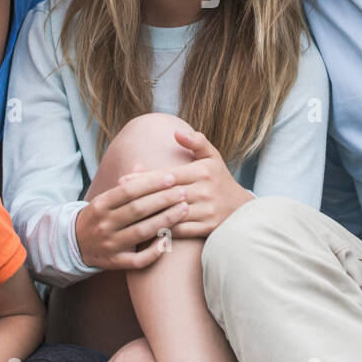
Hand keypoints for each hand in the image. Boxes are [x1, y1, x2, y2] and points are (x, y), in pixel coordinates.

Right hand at [74, 165, 189, 269]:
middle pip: (137, 210)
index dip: (151, 184)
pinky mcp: (115, 262)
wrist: (76, 244)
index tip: (171, 177)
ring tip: (184, 209)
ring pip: (141, 232)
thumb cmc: (99, 217)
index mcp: (100, 204)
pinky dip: (153, 252)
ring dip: (165, 220)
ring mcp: (110, 245)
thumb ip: (124, 185)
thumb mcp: (105, 199)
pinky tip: (168, 240)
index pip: (128, 190)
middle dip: (163, 200)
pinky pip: (137, 260)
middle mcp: (104, 224)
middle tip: (183, 192)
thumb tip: (142, 166)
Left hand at [115, 129, 252, 240]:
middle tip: (118, 196)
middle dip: (141, 195)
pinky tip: (145, 229)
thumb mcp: (212, 157)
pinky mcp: (208, 228)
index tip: (123, 179)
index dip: (144, 177)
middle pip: (166, 194)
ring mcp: (207, 211)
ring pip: (171, 213)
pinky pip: (180, 230)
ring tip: (127, 215)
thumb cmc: (220, 179)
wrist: (243, 209)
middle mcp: (205, 191)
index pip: (167, 175)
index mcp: (202, 172)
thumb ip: (196, 142)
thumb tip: (177, 131)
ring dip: (148, 215)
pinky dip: (162, 229)